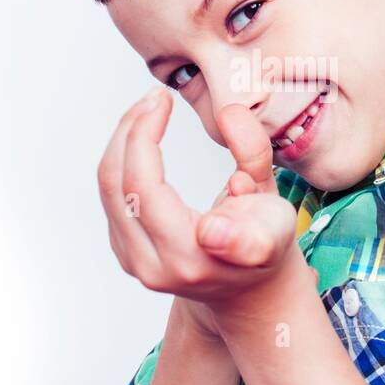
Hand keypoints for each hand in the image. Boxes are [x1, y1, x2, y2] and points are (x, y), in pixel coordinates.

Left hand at [96, 86, 301, 319]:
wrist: (249, 288)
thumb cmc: (265, 242)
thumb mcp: (277, 201)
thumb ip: (255, 157)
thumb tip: (231, 116)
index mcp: (190, 257)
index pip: (143, 186)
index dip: (143, 135)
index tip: (162, 99)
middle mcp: (154, 267)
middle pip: (117, 184)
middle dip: (131, 130)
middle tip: (156, 96)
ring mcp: (135, 263)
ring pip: (107, 189)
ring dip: (123, 141)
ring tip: (150, 108)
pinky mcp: (127, 254)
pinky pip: (112, 197)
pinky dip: (123, 160)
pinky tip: (145, 138)